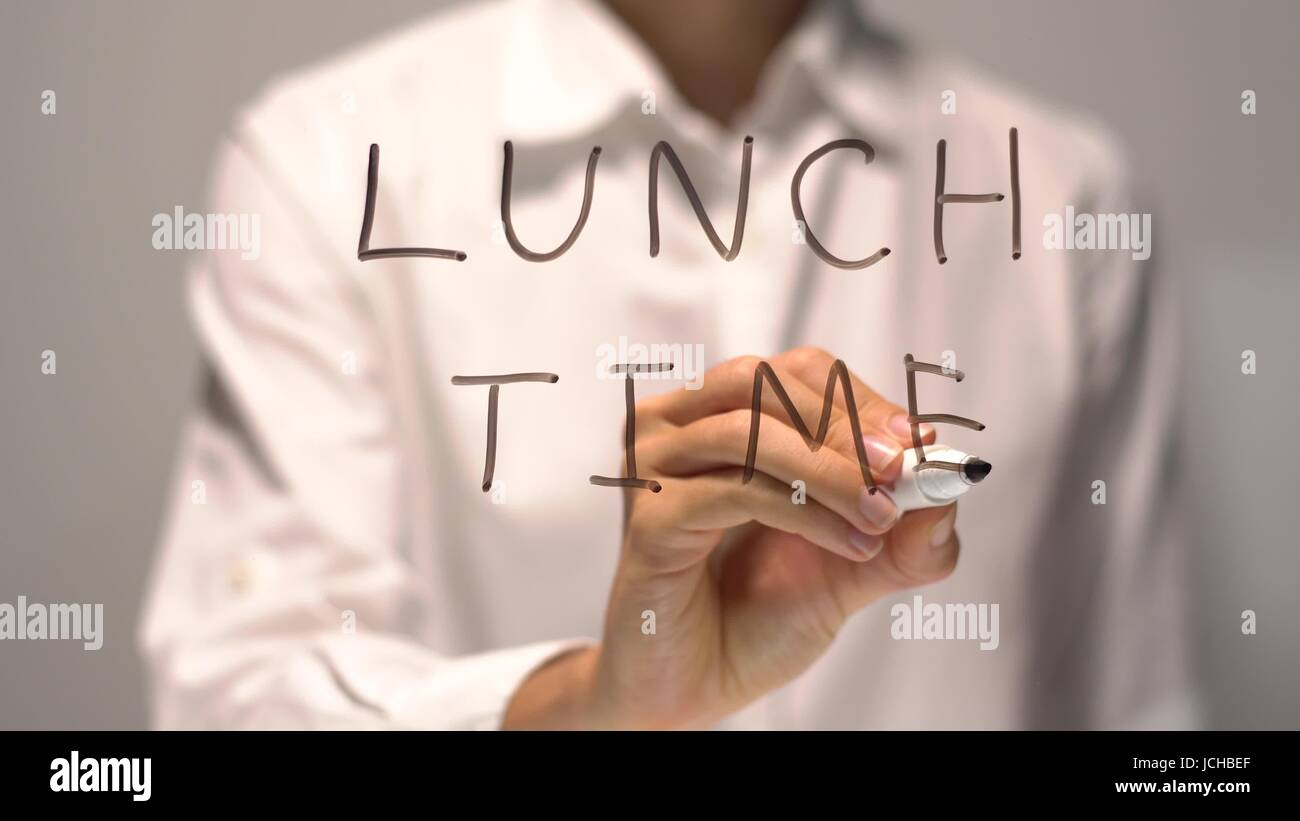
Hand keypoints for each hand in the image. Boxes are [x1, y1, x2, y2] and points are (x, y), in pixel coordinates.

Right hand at [503, 347, 960, 728]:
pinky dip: (807, 514)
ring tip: (880, 518)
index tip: (918, 441)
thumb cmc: (756, 617)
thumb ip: (903, 533)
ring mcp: (653, 469)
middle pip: (766, 384)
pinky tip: (851, 546)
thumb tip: (953, 487)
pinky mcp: (647, 519)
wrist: (696, 687)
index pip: (795, 375)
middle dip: (847, 429)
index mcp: (717, 418)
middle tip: (904, 473)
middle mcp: (675, 428)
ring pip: (751, 432)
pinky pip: (736, 493)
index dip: (860, 400)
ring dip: (833, 473)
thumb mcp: (849, 567)